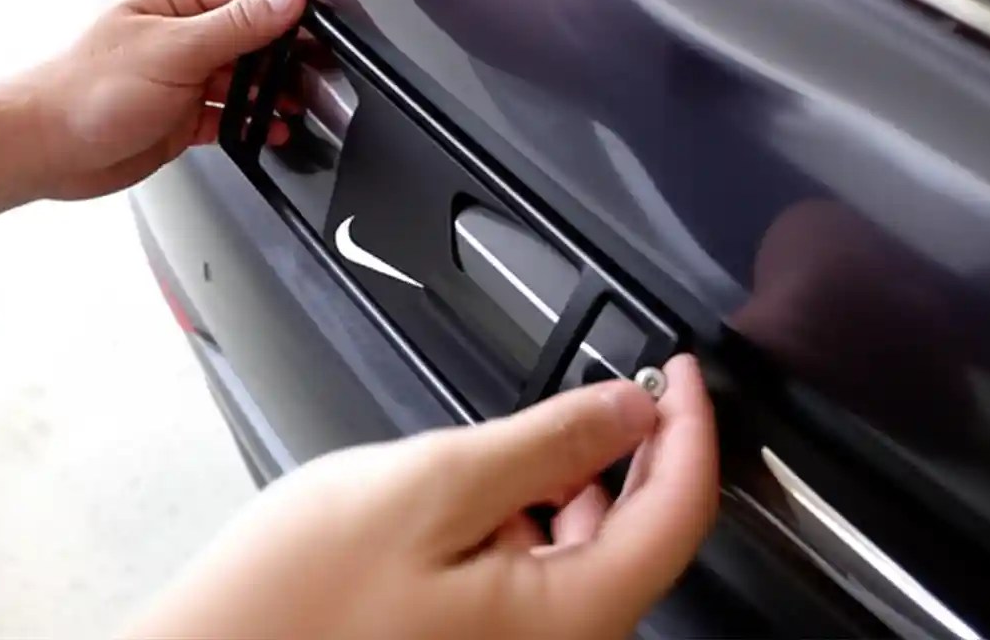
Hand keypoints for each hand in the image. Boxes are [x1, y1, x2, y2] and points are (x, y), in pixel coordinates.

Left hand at [3, 0, 305, 200]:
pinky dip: (250, 124)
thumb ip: (235, 25)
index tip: (309, 32)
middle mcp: (178, 38)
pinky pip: (227, 117)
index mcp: (173, 2)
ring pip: (240, 81)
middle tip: (308, 76)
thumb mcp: (173, 49)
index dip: (280, 9)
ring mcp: (180, 80)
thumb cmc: (84, 91)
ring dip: (268, 94)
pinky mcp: (179, 119)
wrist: (43, 148)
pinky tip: (268, 129)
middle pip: (248, 39)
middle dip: (280, 57)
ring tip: (294, 106)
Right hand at [128, 355, 717, 638]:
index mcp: (568, 617)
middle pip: (636, 537)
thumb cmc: (297, 600)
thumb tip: (630, 408)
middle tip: (612, 385)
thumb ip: (546, 443)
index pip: (679, 514)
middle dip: (630, 454)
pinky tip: (479, 496)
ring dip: (570, 485)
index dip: (692, 430)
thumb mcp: (432, 486)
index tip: (683, 375)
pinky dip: (526, 522)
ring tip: (525, 439)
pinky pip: (535, 578)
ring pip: (581, 554)